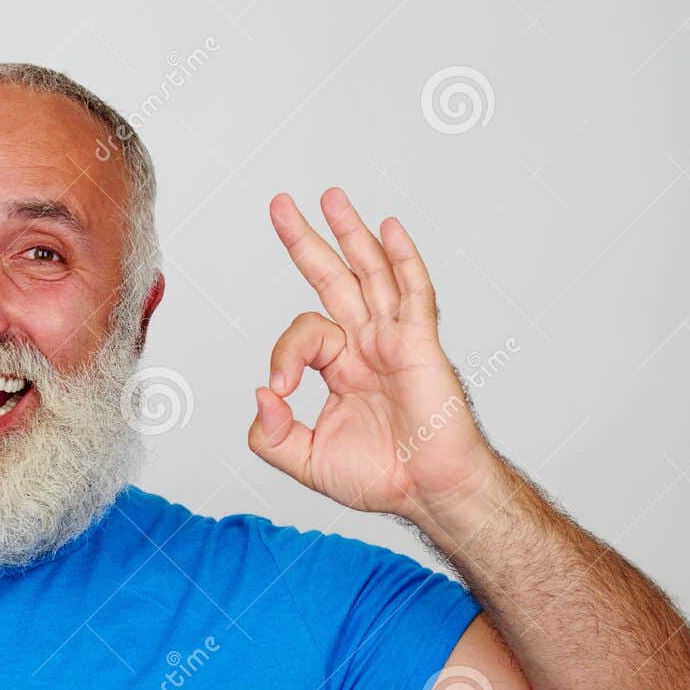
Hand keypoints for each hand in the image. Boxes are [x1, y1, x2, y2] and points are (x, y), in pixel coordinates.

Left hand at [248, 187, 501, 527]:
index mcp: (341, 367)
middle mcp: (366, 345)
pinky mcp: (420, 344)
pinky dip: (402, 259)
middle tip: (280, 205)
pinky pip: (412, 293)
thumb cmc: (381, 477)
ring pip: (370, 273)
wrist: (428, 491)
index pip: (301, 334)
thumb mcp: (304, 459)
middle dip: (306, 241)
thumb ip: (271, 433)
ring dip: (350, 233)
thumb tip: (261, 393)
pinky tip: (387, 228)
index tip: (280, 392)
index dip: (283, 356)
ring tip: (330, 197)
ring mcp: (394, 340)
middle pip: (333, 278)